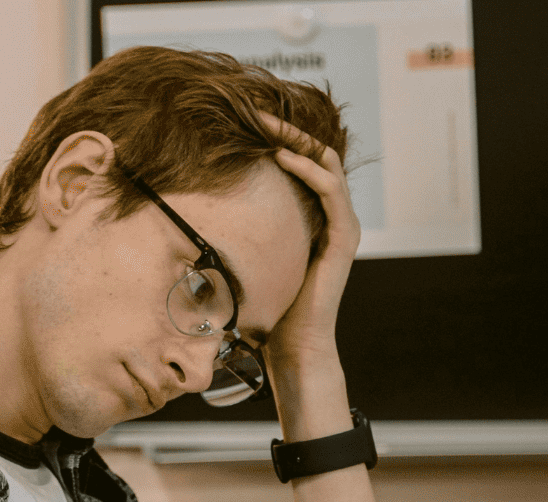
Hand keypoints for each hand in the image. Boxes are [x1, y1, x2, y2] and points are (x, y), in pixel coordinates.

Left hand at [257, 111, 360, 367]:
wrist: (294, 344)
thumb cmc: (270, 308)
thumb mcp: (254, 257)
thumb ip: (245, 232)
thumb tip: (202, 213)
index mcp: (314, 216)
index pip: (302, 162)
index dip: (278, 138)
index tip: (246, 121)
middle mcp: (333, 215)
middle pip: (316, 154)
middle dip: (287, 129)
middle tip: (256, 111)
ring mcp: (343, 224)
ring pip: (326, 163)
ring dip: (296, 140)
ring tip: (267, 125)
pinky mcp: (345, 237)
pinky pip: (331, 190)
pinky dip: (308, 169)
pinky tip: (282, 157)